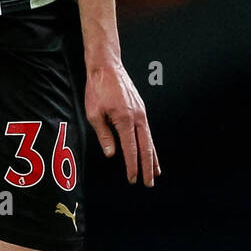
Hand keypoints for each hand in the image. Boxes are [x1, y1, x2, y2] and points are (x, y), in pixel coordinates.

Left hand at [85, 60, 159, 185]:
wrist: (107, 66)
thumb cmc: (97, 89)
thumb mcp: (94, 114)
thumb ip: (104, 135)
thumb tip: (112, 154)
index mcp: (125, 120)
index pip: (131, 149)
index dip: (132, 166)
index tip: (133, 179)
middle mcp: (137, 117)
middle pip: (146, 148)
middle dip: (147, 167)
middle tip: (149, 184)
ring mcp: (141, 112)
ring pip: (149, 140)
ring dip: (152, 158)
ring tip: (155, 173)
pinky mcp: (141, 109)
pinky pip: (147, 131)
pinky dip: (150, 144)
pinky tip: (150, 151)